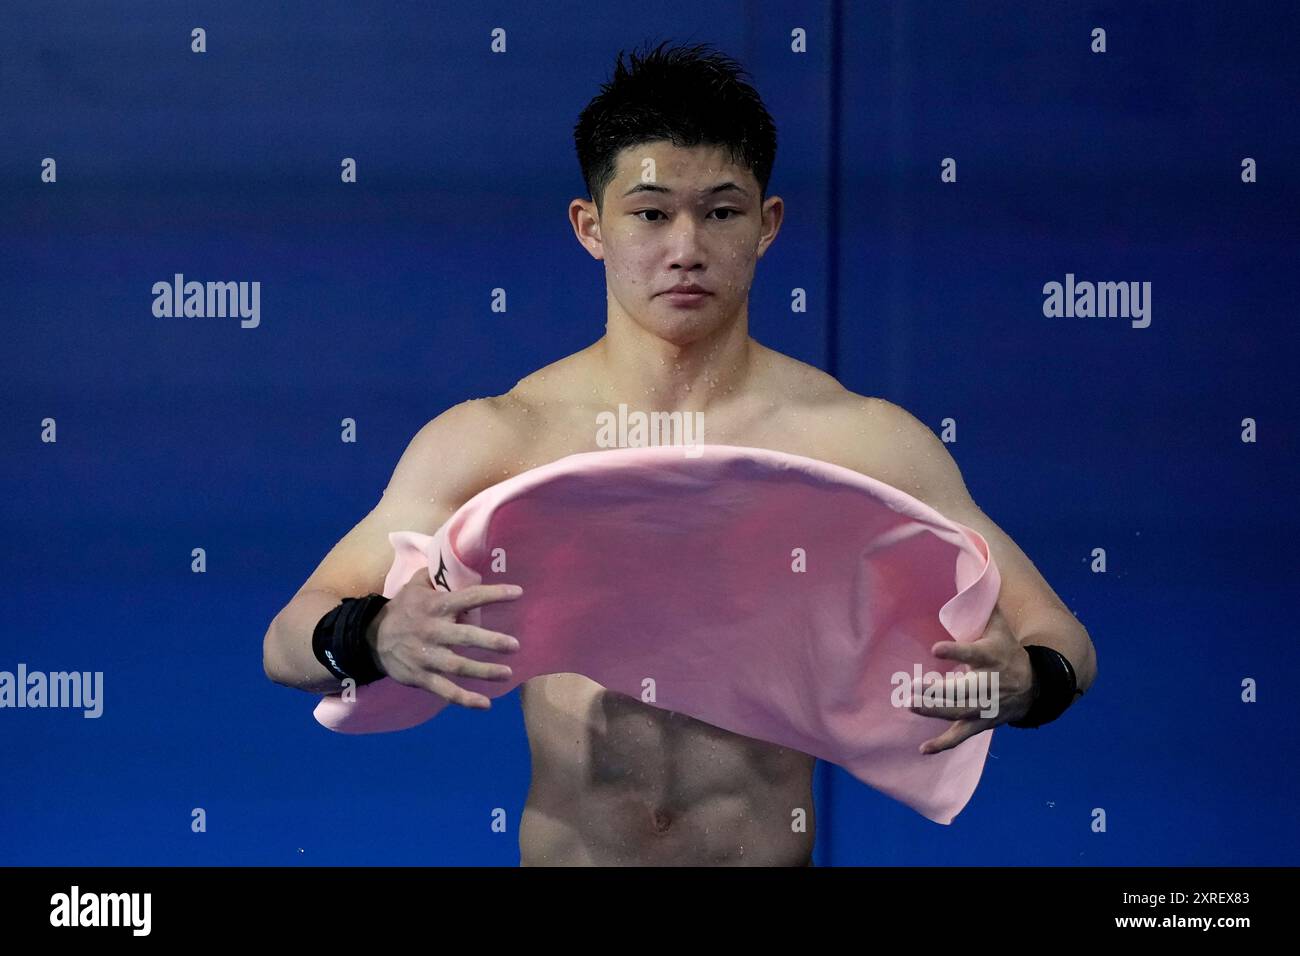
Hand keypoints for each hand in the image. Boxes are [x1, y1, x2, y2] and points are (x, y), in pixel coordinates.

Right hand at [367, 572, 522, 709]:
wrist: (369, 639)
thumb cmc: (401, 609)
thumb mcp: (414, 585)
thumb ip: (436, 573)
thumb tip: (457, 558)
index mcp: (435, 606)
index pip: (468, 598)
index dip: (493, 595)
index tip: (518, 593)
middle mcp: (432, 631)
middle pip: (464, 637)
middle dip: (490, 642)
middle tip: (514, 646)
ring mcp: (426, 657)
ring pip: (458, 666)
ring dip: (484, 671)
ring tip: (508, 673)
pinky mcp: (421, 677)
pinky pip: (445, 690)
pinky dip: (464, 699)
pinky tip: (485, 704)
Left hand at [906, 606, 1035, 754]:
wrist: (1038, 686)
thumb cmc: (1009, 650)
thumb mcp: (1000, 626)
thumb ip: (982, 605)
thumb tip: (972, 570)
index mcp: (992, 656)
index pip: (973, 653)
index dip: (955, 652)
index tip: (935, 649)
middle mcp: (990, 683)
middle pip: (962, 690)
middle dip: (938, 692)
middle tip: (913, 688)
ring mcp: (986, 706)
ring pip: (958, 712)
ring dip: (934, 711)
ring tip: (909, 704)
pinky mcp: (982, 722)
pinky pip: (961, 736)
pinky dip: (943, 745)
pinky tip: (923, 750)